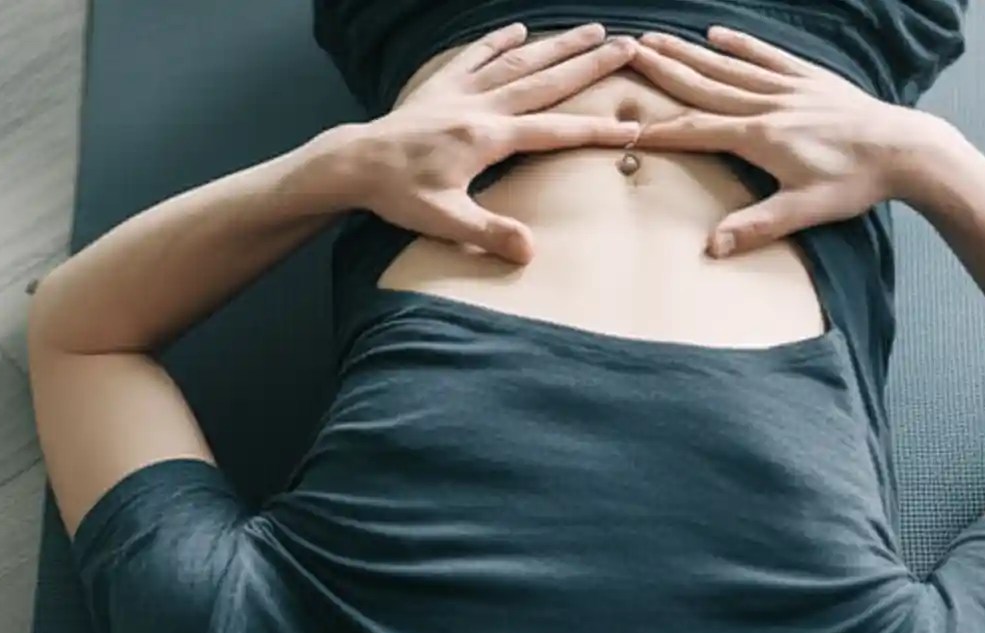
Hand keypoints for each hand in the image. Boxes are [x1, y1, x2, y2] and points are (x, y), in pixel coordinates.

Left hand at [303, 23, 640, 263]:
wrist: (352, 163)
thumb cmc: (398, 194)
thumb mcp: (444, 221)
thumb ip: (488, 234)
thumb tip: (530, 251)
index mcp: (488, 137)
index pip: (554, 132)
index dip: (596, 130)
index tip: (632, 127)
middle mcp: (480, 106)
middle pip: (546, 81)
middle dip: (590, 65)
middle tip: (627, 46)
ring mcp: (461, 92)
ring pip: (518, 61)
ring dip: (556, 45)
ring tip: (591, 29)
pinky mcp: (440, 87)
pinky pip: (474, 55)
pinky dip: (498, 41)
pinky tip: (520, 28)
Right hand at [630, 26, 952, 256]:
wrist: (904, 149)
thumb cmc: (854, 183)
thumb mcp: (804, 211)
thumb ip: (756, 226)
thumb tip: (712, 247)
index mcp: (760, 137)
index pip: (697, 131)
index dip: (659, 129)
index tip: (625, 124)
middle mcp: (768, 105)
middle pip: (704, 86)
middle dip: (663, 71)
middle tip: (627, 53)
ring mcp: (788, 88)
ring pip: (728, 67)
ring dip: (690, 53)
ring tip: (656, 39)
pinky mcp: (809, 80)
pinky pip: (767, 57)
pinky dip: (740, 46)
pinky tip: (717, 35)